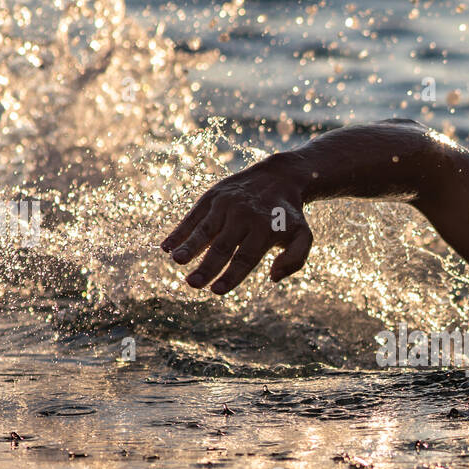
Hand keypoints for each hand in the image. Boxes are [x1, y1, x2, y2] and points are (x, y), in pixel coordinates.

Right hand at [161, 160, 313, 293]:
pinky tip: (166, 246)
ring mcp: (226, 205)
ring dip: (189, 246)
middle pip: (223, 246)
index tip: (216, 291)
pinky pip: (194, 216)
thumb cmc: (288, 217)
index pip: (245, 257)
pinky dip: (180, 231)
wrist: (278, 177)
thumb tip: (272, 277)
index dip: (231, 276)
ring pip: (205, 229)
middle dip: (207, 267)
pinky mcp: (212, 198)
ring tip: (176, 260)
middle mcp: (244, 216)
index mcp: (265, 229)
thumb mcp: (303, 236)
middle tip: (193, 284)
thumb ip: (294, 260)